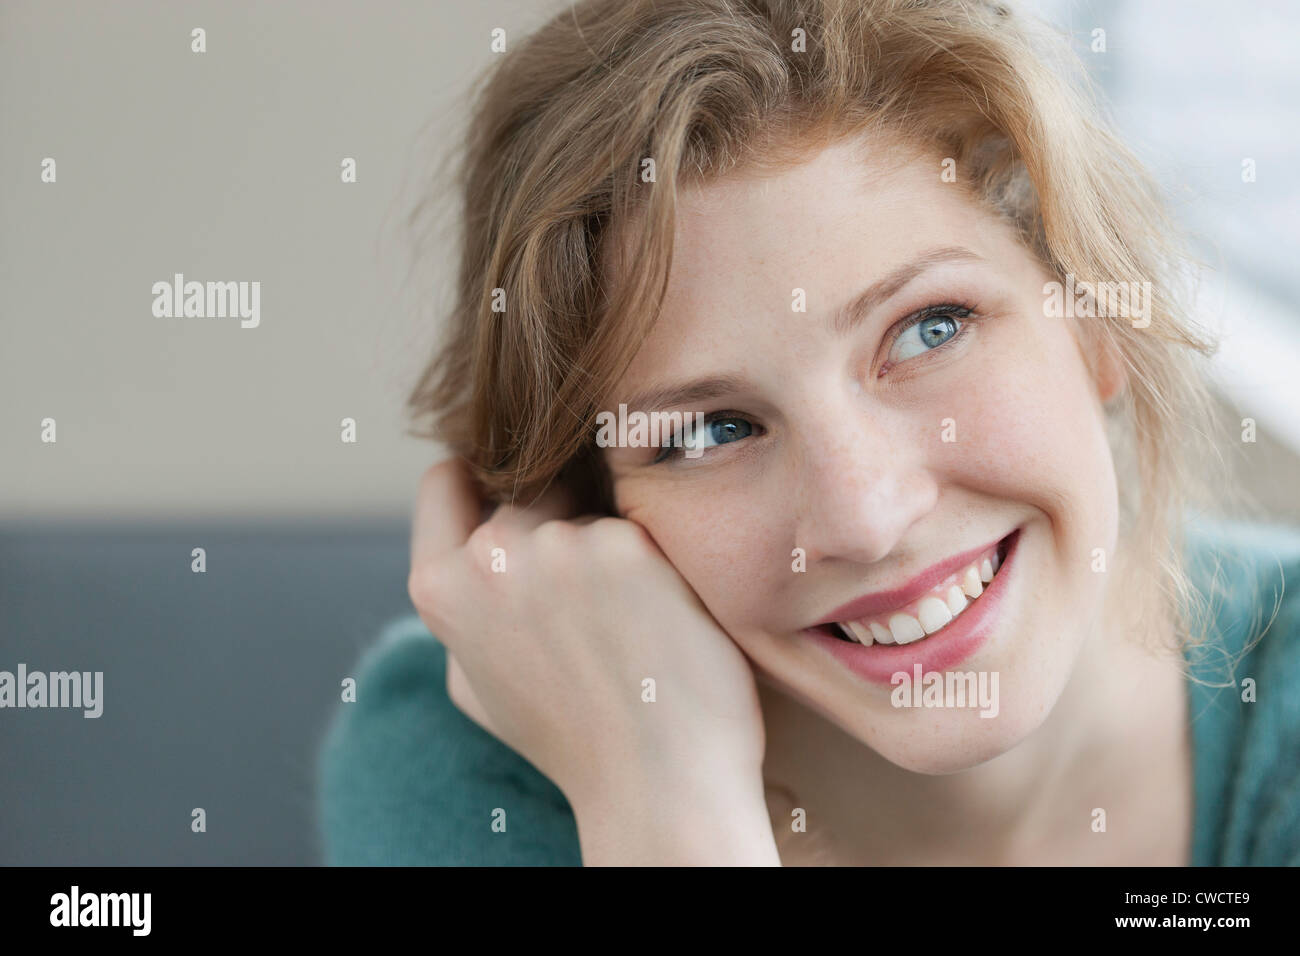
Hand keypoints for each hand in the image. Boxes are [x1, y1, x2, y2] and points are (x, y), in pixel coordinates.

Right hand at [407, 458, 778, 863]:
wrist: (654, 781)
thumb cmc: (567, 736)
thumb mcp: (473, 679)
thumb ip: (459, 602)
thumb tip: (465, 536)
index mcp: (439, 587)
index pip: (445, 480)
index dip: (480, 482)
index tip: (513, 498)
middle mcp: (489, 559)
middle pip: (528, 494)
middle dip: (558, 525)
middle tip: (593, 600)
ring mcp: (557, 547)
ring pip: (589, 508)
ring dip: (608, 548)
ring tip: (627, 624)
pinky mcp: (626, 546)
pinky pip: (638, 527)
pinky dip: (654, 564)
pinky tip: (661, 619)